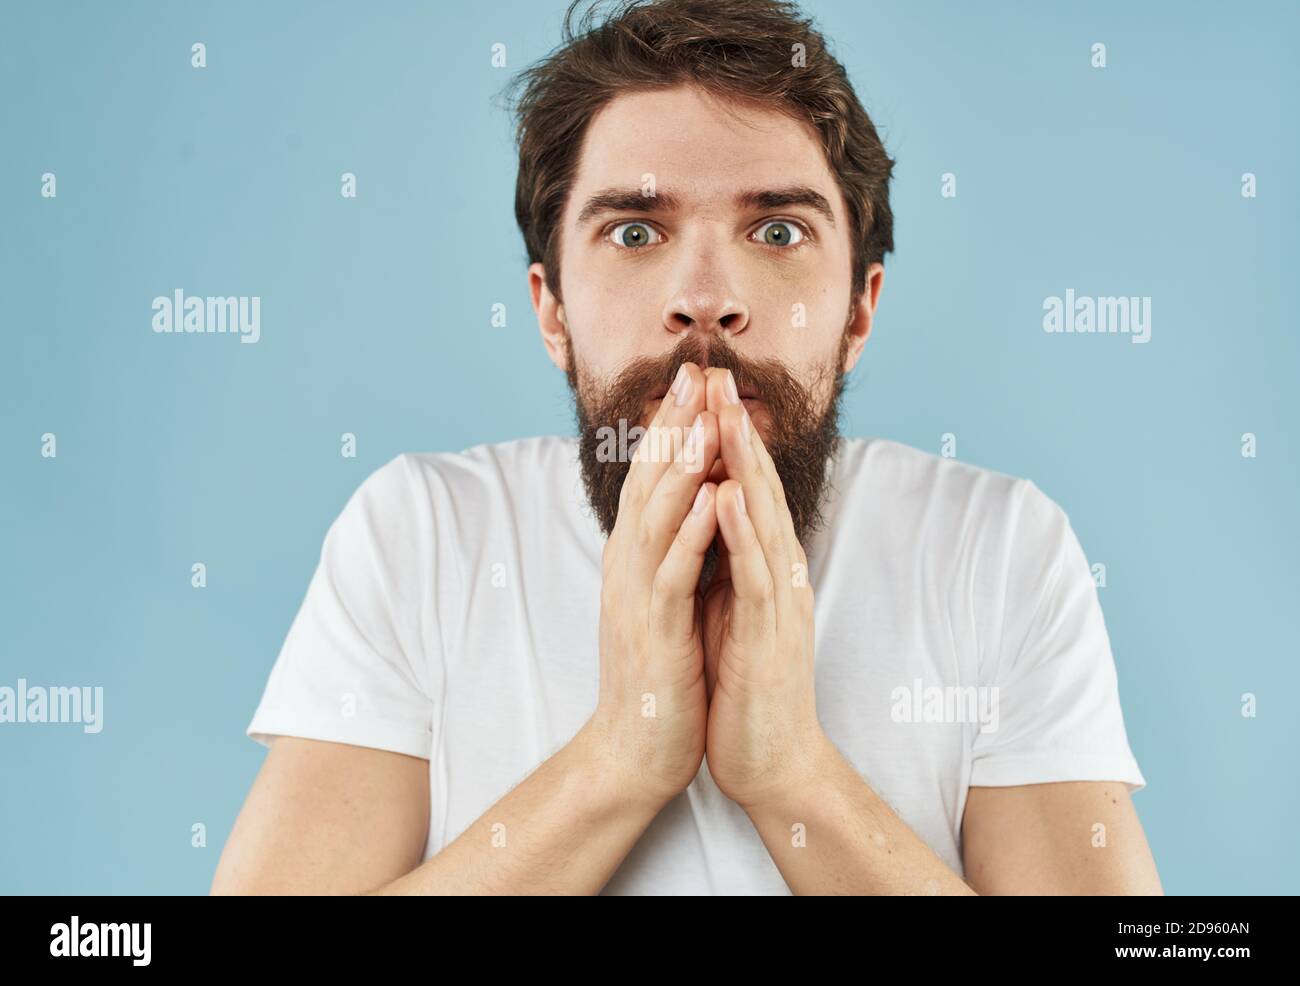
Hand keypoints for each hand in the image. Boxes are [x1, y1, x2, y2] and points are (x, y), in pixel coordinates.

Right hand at [588, 361, 721, 808]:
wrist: (634, 747)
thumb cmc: (659, 673)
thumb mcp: (663, 599)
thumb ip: (672, 551)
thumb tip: (693, 504)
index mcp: (635, 557)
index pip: (652, 477)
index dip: (672, 427)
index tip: (695, 381)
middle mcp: (628, 565)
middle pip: (648, 481)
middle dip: (673, 426)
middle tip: (694, 374)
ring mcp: (636, 595)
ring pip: (657, 517)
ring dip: (681, 466)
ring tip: (703, 418)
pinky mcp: (653, 629)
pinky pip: (672, 572)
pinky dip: (689, 532)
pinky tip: (707, 499)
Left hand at [698, 367, 829, 812]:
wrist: (773, 762)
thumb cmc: (747, 687)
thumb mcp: (732, 611)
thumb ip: (728, 564)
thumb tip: (707, 519)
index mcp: (765, 569)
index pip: (746, 490)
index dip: (726, 439)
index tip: (703, 391)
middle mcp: (779, 574)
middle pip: (758, 490)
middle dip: (737, 432)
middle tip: (718, 376)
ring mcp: (780, 603)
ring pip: (763, 521)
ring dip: (744, 465)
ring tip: (726, 414)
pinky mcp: (771, 635)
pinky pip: (754, 576)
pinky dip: (742, 533)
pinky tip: (727, 496)